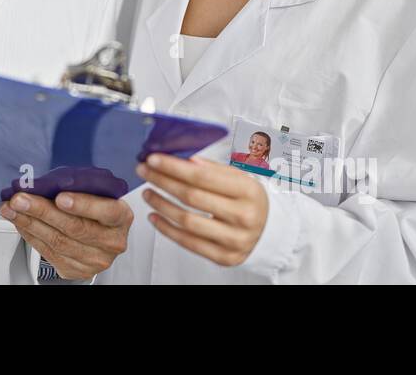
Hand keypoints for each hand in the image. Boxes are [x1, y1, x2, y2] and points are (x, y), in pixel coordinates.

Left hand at [0, 192, 132, 279]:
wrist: (100, 236)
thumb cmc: (96, 208)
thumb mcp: (97, 193)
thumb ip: (79, 188)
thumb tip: (43, 182)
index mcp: (121, 217)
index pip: (106, 211)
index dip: (83, 204)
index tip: (60, 197)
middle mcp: (111, 241)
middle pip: (75, 227)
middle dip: (42, 211)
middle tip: (21, 199)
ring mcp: (94, 259)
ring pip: (57, 241)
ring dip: (29, 223)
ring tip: (12, 209)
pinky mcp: (76, 269)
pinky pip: (48, 252)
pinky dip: (30, 234)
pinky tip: (20, 222)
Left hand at [137, 153, 268, 266]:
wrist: (271, 231)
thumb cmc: (250, 200)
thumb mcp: (240, 178)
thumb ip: (212, 169)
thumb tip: (183, 160)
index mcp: (248, 191)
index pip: (202, 176)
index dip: (173, 167)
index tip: (154, 159)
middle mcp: (243, 216)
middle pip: (191, 197)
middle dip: (162, 181)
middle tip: (144, 171)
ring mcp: (233, 239)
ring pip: (186, 220)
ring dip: (160, 204)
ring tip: (147, 192)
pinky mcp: (224, 257)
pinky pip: (188, 243)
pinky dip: (167, 228)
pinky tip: (155, 216)